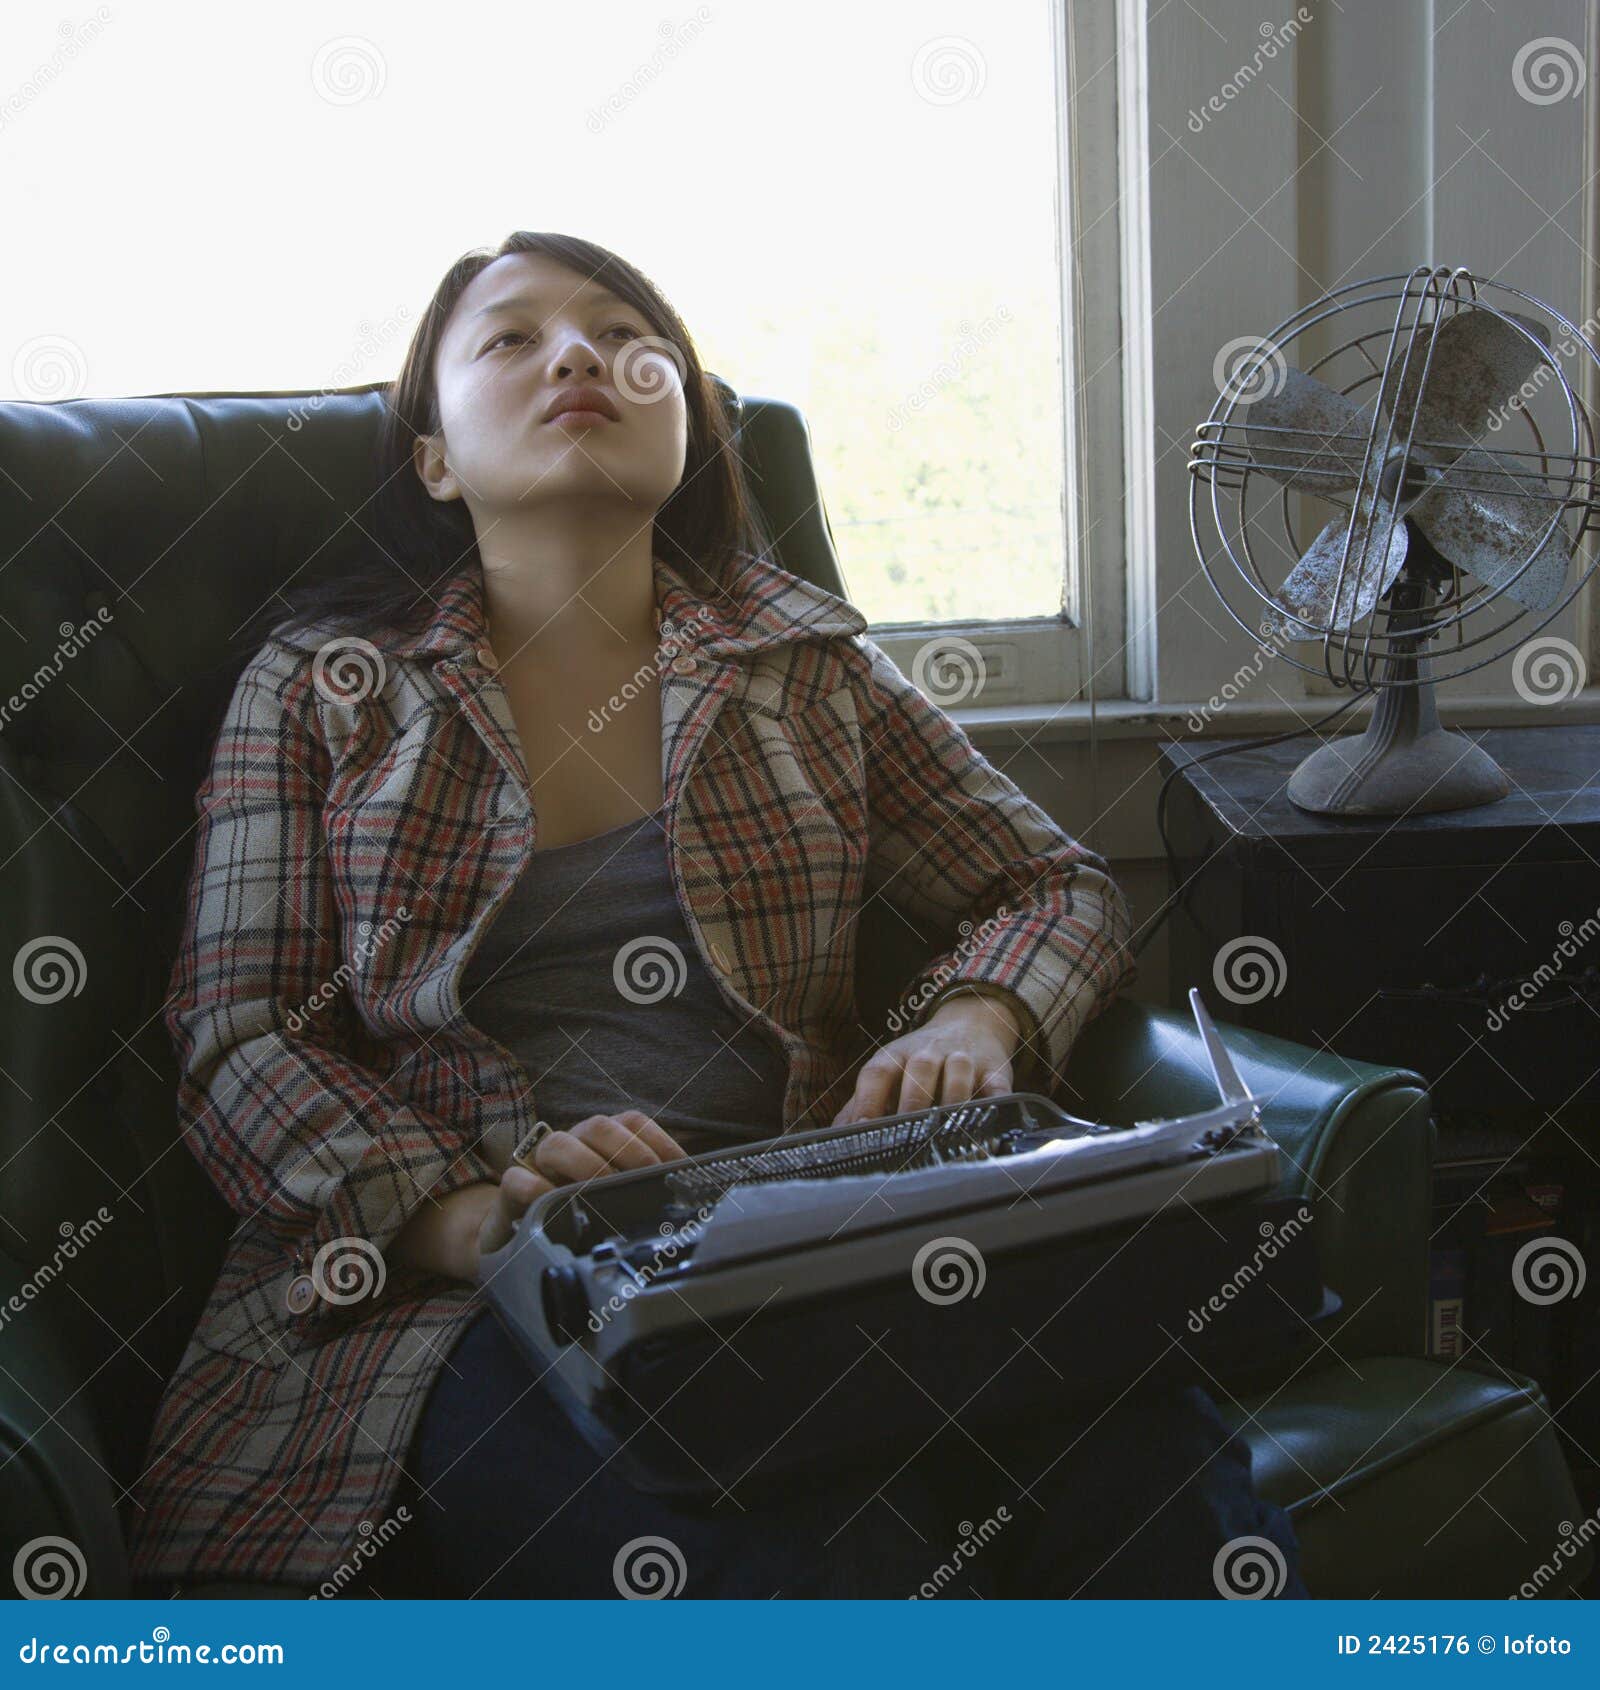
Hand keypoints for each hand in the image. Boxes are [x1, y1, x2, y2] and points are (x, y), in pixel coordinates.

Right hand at [475, 1111, 689, 1264]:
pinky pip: (518, 1179)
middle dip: (626, 1150)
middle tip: (642, 1181)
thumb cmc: (577, 1215)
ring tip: (601, 1192)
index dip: (657, 1140)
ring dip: (586, 1165)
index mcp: (600, 1144)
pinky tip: (555, 1204)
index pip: (632, 1123)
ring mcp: (539, 1166)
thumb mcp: (613, 1201)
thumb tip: (685, 1191)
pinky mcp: (512, 1190)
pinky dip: (536, 1189)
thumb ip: (642, 1190)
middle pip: (597, 1126)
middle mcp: (572, 1146)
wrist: (520, 1237)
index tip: (678, 1168)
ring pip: (558, 1142)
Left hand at [831, 995, 1022, 1126]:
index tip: (861, 1130)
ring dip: (951, 1101)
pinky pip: (997, 1086)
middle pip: (918, 1070)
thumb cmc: (920, 1060)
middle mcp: (928, 1052)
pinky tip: (987, 1127)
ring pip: (958, 1073)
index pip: (877, 1072)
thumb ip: (863, 1101)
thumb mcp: (889, 1070)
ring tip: (944, 1133)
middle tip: (904, 1138)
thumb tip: (835, 1135)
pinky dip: (994, 1105)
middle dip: (911, 1103)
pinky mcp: (995, 1070)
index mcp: (896, 1055)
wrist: (970, 1023)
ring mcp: (964, 1058)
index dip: (868, 1100)